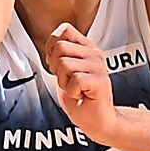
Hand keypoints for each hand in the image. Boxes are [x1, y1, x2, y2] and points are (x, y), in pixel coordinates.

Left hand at [45, 23, 119, 145]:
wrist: (97, 120)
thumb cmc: (82, 100)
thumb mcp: (65, 72)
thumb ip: (59, 55)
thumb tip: (50, 45)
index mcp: (86, 48)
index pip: (64, 30)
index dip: (52, 46)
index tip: (57, 65)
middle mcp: (94, 54)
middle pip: (59, 46)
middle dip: (55, 68)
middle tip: (68, 81)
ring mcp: (98, 66)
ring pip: (63, 63)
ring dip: (63, 82)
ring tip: (75, 89)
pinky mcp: (99, 80)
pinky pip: (74, 80)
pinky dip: (71, 92)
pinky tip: (81, 95)